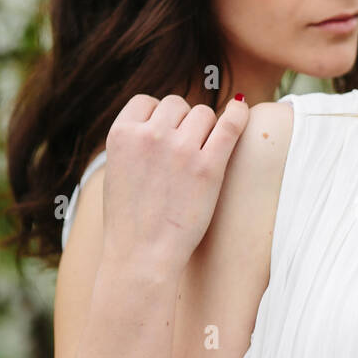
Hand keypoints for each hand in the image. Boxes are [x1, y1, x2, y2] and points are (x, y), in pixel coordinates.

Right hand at [100, 93, 249, 277]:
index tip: (163, 136)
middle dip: (182, 123)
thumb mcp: (116, 170)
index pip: (147, 102)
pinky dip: (238, 113)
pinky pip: (230, 124)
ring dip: (205, 129)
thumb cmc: (131, 219)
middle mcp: (150, 135)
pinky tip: (241, 108)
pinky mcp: (209, 166)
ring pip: (203, 114)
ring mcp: (181, 149)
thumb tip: (164, 117)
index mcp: (121, 134)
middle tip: (181, 154)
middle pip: (178, 105)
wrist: (141, 256)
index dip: (158, 117)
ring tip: (198, 157)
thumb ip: (135, 140)